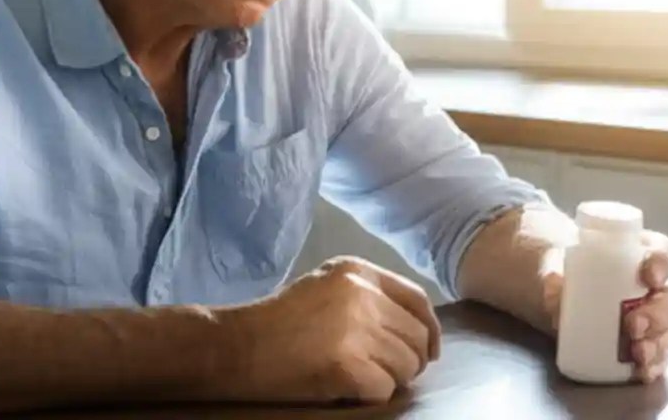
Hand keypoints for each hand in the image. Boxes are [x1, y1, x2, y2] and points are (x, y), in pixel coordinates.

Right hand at [221, 256, 441, 404]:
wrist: (237, 346)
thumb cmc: (280, 320)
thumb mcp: (327, 287)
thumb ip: (369, 296)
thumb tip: (417, 327)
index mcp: (358, 270)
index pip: (417, 299)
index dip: (430, 330)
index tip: (429, 351)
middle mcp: (362, 293)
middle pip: (417, 336)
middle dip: (410, 361)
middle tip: (387, 373)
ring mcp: (357, 328)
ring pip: (406, 365)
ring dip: (390, 380)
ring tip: (361, 379)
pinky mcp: (348, 364)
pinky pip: (385, 389)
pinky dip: (371, 396)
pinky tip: (347, 389)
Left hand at [541, 230, 667, 383]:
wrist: (561, 297)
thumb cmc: (568, 270)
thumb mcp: (556, 265)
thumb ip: (553, 273)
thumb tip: (553, 285)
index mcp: (640, 257)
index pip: (663, 254)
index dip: (662, 265)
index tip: (649, 276)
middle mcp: (655, 289)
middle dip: (659, 315)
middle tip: (633, 325)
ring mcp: (654, 320)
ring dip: (658, 344)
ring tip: (638, 353)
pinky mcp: (645, 345)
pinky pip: (660, 357)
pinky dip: (654, 366)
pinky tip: (643, 372)